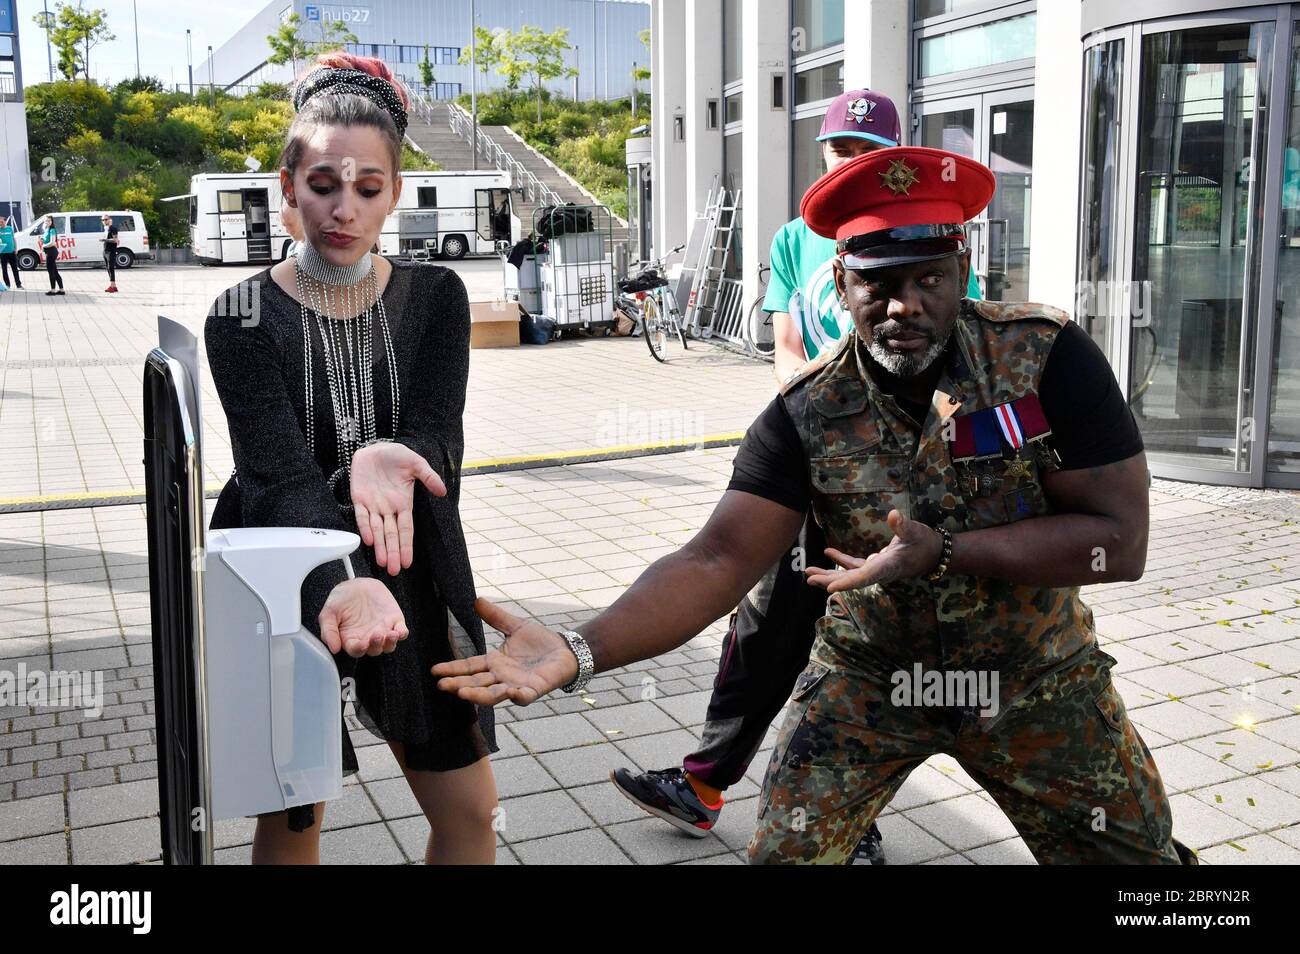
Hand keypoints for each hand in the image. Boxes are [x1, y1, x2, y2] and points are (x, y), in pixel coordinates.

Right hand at [319, 577, 408, 657]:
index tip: (362, 644)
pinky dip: (402, 633)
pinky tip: (399, 631)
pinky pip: (401, 631)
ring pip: (389, 645)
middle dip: (377, 645)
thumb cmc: (340, 599)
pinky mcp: (394, 621)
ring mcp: (382, 630)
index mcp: (351, 639)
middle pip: (375, 650)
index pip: (356, 650)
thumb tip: (334, 649)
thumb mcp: (328, 612)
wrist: (356, 583)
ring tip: (391, 634)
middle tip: (376, 635)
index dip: (360, 649)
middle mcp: (367, 638)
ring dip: (391, 642)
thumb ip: (329, 631)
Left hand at [350, 441, 446, 575]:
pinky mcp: (359, 499)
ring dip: (380, 547)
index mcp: (403, 503)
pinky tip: (369, 540)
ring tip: (382, 562)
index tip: (408, 561)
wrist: (375, 447)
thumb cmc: (396, 455)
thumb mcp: (416, 463)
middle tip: (394, 570)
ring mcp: (374, 505)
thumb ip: (428, 476)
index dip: (406, 545)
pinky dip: (364, 528)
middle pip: (392, 535)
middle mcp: (389, 508)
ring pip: (377, 531)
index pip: (406, 529)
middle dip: (393, 553)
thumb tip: (442, 490)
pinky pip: (361, 516)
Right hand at [431, 597, 579, 705]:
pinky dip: (516, 696)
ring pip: (493, 694)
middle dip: (458, 685)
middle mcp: (501, 677)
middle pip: (476, 683)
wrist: (565, 650)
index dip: (452, 669)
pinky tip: (509, 692)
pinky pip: (523, 697)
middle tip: (441, 685)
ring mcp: (516, 685)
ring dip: (478, 695)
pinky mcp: (533, 690)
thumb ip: (495, 616)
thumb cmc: (540, 642)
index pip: (469, 667)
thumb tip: (476, 599)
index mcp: (494, 663)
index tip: (434, 671)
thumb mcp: (514, 626)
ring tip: (462, 693)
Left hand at [804, 510, 944, 592]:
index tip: (829, 586)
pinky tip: (828, 552)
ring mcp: (876, 569)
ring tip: (809, 572)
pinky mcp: (876, 564)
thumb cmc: (926, 542)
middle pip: (851, 580)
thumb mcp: (916, 531)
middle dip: (829, 579)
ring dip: (830, 573)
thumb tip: (893, 515)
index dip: (847, 582)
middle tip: (808, 577)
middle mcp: (879, 571)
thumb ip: (904, 526)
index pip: (865, 576)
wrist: (935, 553)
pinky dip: (841, 561)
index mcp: (888, 566)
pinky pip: (855, 566)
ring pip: (849, 575)